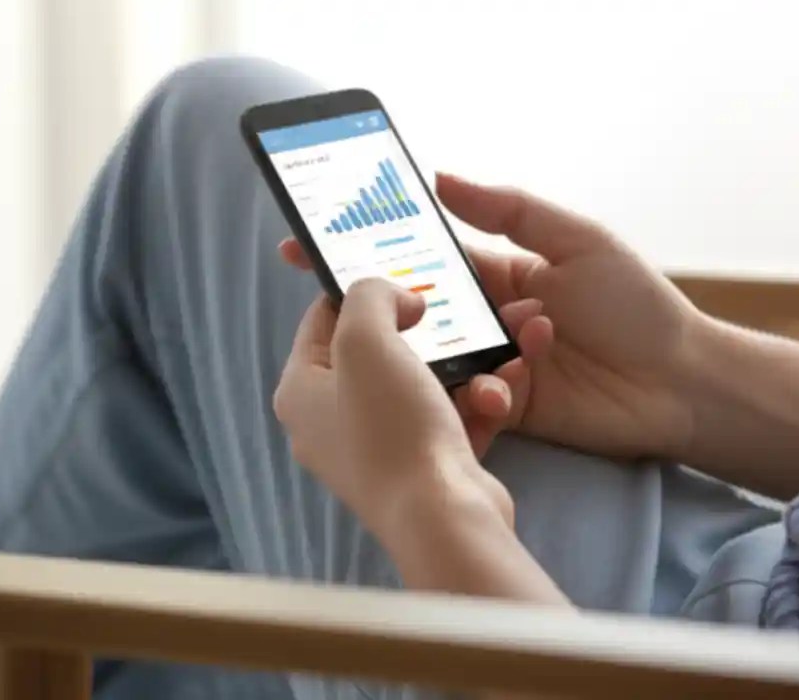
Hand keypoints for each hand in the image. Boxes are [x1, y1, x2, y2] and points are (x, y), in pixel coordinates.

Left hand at [273, 280, 516, 539]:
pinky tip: (498, 399)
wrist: (443, 518)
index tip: (409, 280)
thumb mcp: (366, 339)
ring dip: (467, 369)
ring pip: (426, 384)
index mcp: (300, 392)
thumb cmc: (393, 429)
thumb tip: (399, 299)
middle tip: (461, 315)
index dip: (366, 292)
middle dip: (432, 332)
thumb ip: (370, 297)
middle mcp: (331, 422)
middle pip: (382, 351)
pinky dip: (478, 405)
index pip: (324, 319)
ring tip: (498, 363)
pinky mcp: (423, 468)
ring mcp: (378, 449)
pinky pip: (452, 418)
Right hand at [283, 174, 704, 459]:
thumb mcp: (576, 240)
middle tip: (350, 304)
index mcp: (497, 271)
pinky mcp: (503, 408)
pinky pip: (470, 397)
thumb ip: (509, 210)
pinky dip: (488, 388)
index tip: (305, 238)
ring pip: (437, 359)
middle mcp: (485, 318)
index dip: (367, 246)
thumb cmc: (636, 304)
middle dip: (383, 307)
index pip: (419, 254)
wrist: (681, 383)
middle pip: (417, 310)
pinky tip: (520, 377)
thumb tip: (439, 176)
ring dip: (449, 352)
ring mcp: (491, 365)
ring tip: (496, 340)